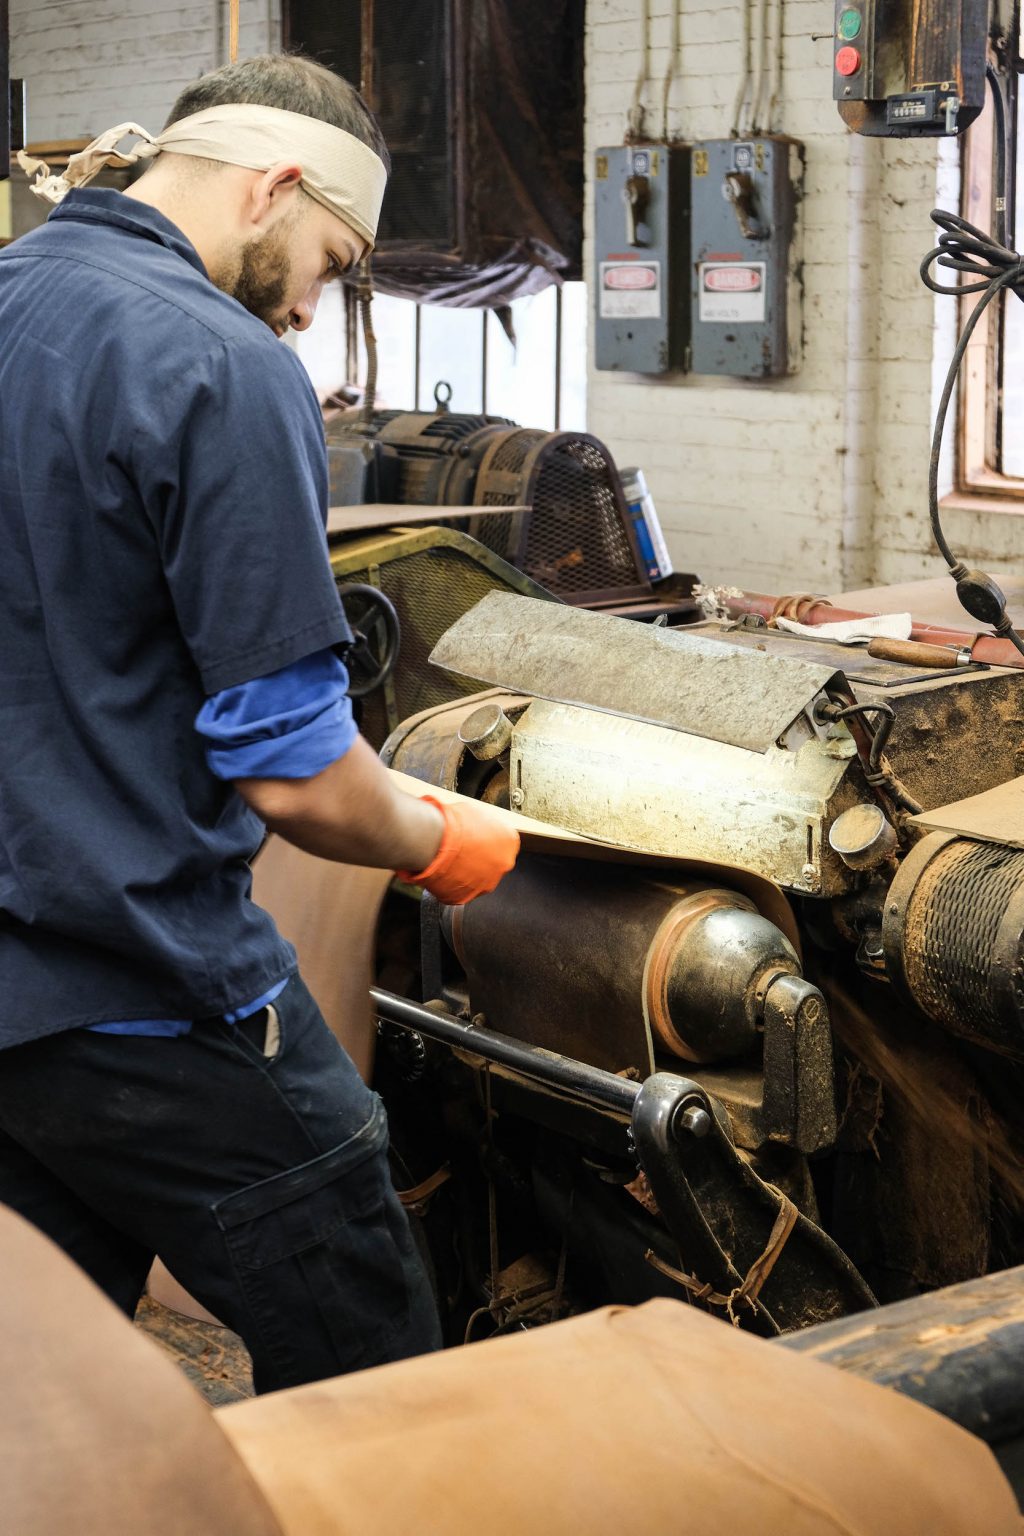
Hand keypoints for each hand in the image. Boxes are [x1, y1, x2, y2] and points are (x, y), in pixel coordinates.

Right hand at [397, 795, 519, 905]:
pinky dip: (451, 883)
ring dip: (466, 872)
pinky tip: (443, 871)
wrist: (436, 840)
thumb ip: (482, 823)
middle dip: (478, 858)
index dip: (487, 840)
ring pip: (477, 878)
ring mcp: (486, 883)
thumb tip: (475, 824)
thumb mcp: (475, 812)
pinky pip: (459, 890)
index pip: (503, 843)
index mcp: (510, 843)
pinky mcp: (466, 896)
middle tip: (462, 850)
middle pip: (492, 863)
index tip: (475, 839)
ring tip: (450, 860)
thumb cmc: (454, 824)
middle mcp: (503, 865)